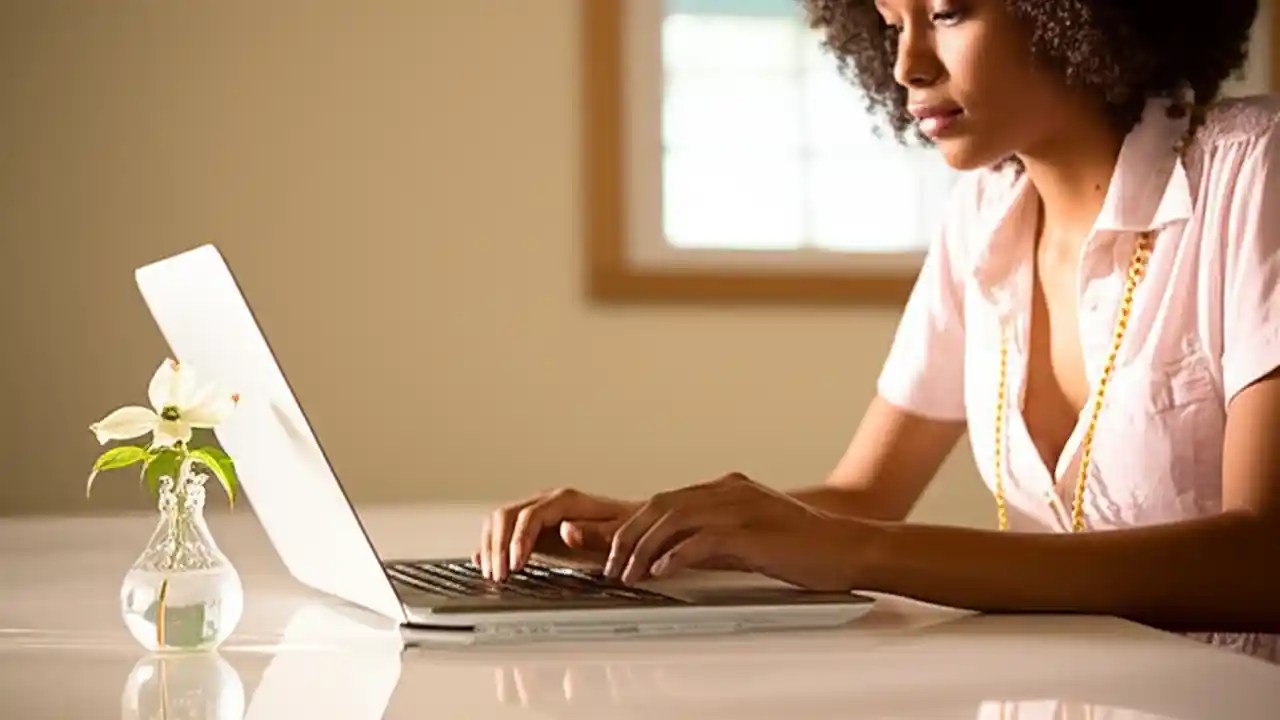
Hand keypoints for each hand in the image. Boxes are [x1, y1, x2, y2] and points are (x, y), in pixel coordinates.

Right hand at [475, 488, 637, 581]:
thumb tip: (564, 530)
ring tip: (493, 573)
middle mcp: (548, 501)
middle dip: (498, 547)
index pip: (529, 515)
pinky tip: (483, 558)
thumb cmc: (627, 531)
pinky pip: (504, 527)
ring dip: (491, 546)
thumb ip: (593, 533)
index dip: (517, 540)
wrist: (633, 525)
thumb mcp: (618, 533)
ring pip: (500, 519)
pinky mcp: (534, 524)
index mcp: (566, 500)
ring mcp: (538, 510)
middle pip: (506, 515)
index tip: (515, 565)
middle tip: (499, 575)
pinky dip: (491, 543)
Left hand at [604, 472, 869, 590]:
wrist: (850, 548)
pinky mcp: (753, 532)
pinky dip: (676, 556)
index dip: (635, 523)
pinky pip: (703, 540)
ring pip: (674, 518)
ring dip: (644, 547)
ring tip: (628, 572)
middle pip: (661, 504)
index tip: (614, 548)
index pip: (666, 500)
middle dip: (629, 534)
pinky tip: (661, 572)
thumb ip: (714, 539)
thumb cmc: (805, 547)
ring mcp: (741, 508)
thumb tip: (674, 557)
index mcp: (727, 489)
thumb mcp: (750, 537)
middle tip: (610, 563)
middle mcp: (730, 491)